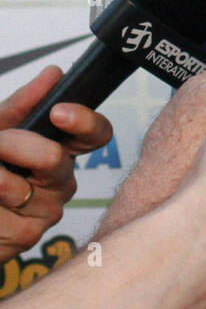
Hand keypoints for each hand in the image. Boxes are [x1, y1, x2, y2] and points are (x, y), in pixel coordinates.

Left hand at [0, 67, 113, 262]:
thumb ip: (21, 104)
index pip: (94, 135)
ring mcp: (47, 208)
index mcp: (59, 147)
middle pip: (57, 159)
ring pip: (25, 189)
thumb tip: (54, 73)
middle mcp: (59, 178)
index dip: (85, 123)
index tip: (59, 112)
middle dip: (15, 145)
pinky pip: (7, 213)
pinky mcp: (28, 235)